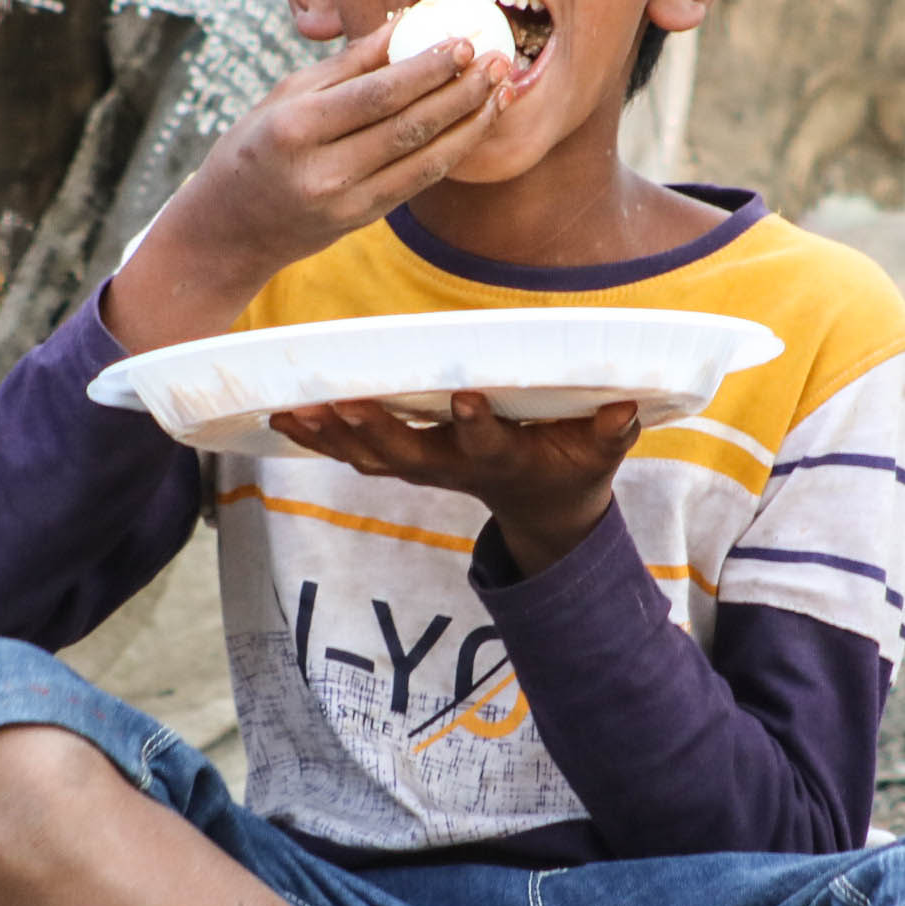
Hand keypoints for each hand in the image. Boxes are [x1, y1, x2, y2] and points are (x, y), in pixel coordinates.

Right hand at [105, 26, 510, 353]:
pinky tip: (474, 124)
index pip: (376, 95)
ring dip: (469, 123)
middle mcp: (322, 171)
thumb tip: (403, 25)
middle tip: (499, 59)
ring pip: (424, 159)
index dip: (427, 68)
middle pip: (408, 127)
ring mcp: (344, 203)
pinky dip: (452, 151)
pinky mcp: (362, 221)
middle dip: (461, 91)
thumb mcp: (283, 96)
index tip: (465, 41)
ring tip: (502, 89)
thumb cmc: (252, 149)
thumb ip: (345, 65)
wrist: (228, 230)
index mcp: (295, 129)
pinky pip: (417, 181)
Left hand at [274, 392, 640, 576]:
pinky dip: (318, 438)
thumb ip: (610, 431)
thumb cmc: (573, 466)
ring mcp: (422, 469)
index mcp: (504, 460)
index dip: (476, 425)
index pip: (489, 444)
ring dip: (331, 437)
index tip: (467, 397)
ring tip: (292, 412)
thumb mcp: (601, 453)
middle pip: (408, 455)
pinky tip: (281, 416)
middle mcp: (454, 468)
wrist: (542, 508)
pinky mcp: (401, 463)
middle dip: (376, 431)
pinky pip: (351, 454)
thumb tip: (623, 403)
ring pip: (370, 457)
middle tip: (345, 404)